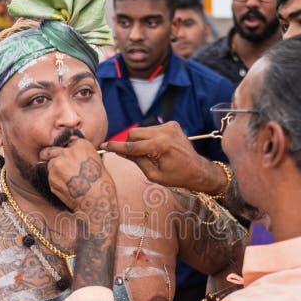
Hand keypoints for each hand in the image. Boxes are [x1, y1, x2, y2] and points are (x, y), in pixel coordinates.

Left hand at [39, 139, 116, 214]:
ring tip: (66, 181)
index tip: (65, 157)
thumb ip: (82, 155)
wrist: (97, 200)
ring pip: (49, 164)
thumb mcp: (97, 161)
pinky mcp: (51, 177)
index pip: (66, 143)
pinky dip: (55, 182)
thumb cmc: (101, 183)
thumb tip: (72, 155)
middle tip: (53, 165)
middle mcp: (68, 151)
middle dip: (49, 156)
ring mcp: (58, 164)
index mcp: (81, 145)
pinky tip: (66, 188)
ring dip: (53, 171)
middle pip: (50, 150)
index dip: (65, 151)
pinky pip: (49, 177)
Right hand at [101, 122, 227, 193]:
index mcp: (161, 146)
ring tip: (150, 153)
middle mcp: (165, 132)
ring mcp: (169, 126)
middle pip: (134, 134)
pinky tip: (158, 148)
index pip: (132, 146)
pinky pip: (152, 129)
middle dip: (129, 144)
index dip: (116, 147)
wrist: (197, 169)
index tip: (103, 145)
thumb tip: (121, 151)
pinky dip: (150, 138)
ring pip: (141, 130)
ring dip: (140, 141)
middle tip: (134, 156)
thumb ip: (136, 161)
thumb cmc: (176, 176)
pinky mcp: (172, 124)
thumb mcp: (153, 175)